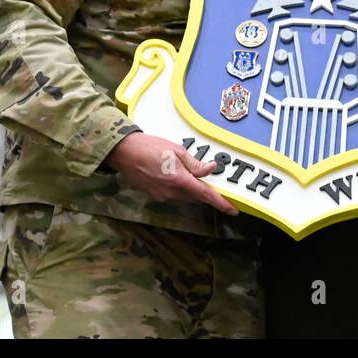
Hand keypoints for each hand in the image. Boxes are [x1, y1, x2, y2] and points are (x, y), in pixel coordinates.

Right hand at [107, 132, 237, 215]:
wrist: (124, 153)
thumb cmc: (150, 148)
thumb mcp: (177, 151)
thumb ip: (196, 164)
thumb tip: (211, 169)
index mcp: (180, 181)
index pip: (205, 195)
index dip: (221, 203)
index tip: (233, 210)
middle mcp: (171, 193)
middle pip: (196, 197)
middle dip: (205, 192)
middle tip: (212, 182)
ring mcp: (162, 197)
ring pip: (186, 198)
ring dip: (193, 190)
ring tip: (190, 174)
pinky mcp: (155, 196)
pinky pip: (175, 196)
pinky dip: (181, 189)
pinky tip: (178, 177)